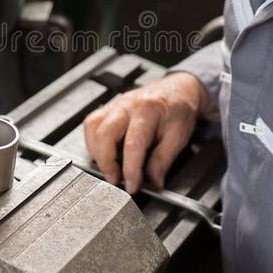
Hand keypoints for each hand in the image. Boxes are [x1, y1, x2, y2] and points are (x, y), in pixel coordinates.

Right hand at [83, 72, 216, 193]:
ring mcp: (116, 104)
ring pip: (93, 127)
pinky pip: (92, 123)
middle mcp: (128, 104)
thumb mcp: (179, 136)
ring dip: (97, 152)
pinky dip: (93, 141)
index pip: (133, 144)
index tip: (132, 186)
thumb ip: (163, 160)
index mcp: (149, 110)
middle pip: (105, 133)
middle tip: (116, 179)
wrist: (179, 87)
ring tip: (109, 168)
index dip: (130, 169)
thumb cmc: (180, 108)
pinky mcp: (110, 107)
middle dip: (106, 162)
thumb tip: (153, 182)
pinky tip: (104, 153)